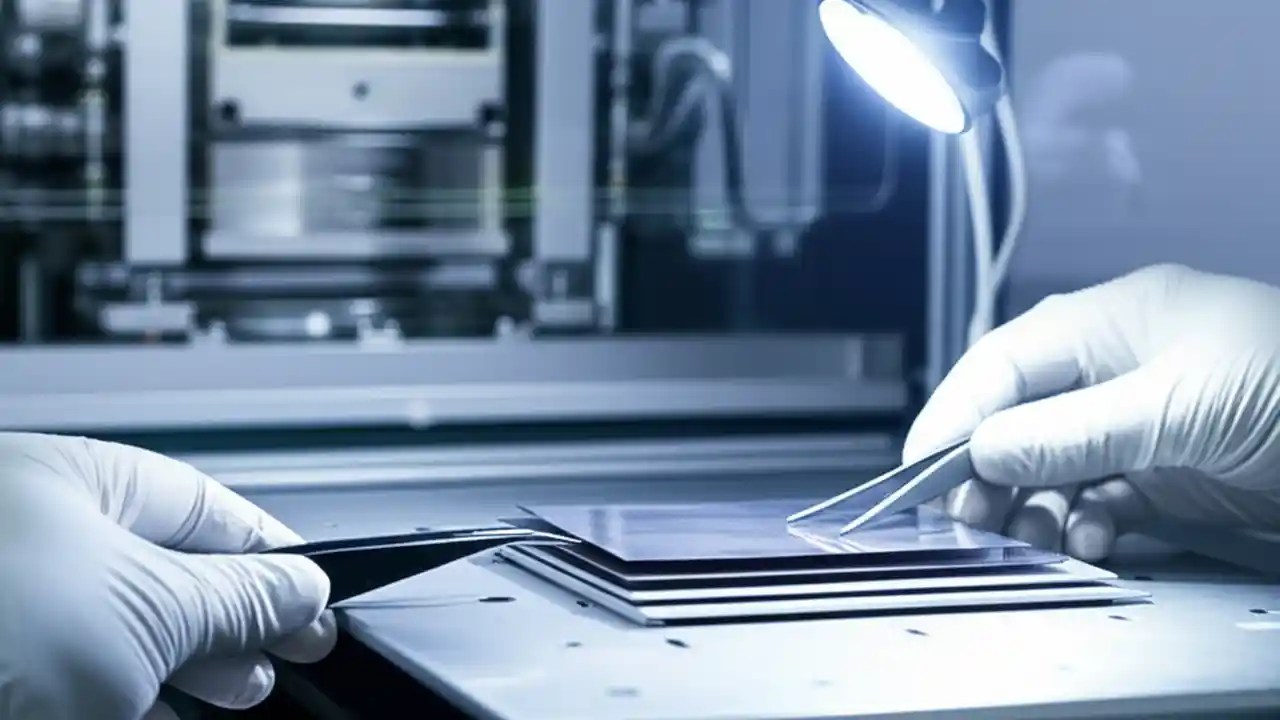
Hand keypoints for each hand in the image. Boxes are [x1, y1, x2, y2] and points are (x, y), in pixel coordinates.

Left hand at [0, 432, 336, 719]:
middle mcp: (31, 534)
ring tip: (239, 690)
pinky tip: (159, 710)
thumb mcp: (145, 610)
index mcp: (65, 481)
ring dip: (193, 661)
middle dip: (237, 613)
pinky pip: (81, 666)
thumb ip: (238, 595)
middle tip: (287, 649)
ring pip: (123, 624)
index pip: (197, 504)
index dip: (268, 548)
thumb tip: (301, 587)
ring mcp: (14, 603)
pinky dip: (130, 690)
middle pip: (165, 567)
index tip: (313, 589)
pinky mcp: (8, 666)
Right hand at [905, 264, 1279, 559]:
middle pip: (1021, 418)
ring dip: (1034, 504)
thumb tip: (986, 448)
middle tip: (968, 514)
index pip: (1006, 363)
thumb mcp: (1174, 404)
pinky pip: (1096, 498)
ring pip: (1052, 465)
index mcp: (1113, 322)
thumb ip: (1070, 430)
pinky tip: (1091, 537)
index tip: (922, 463)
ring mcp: (1141, 422)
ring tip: (1032, 536)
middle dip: (990, 468)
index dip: (958, 412)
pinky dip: (1083, 522)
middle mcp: (1118, 370)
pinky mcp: (1166, 473)